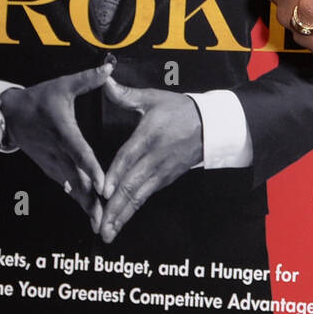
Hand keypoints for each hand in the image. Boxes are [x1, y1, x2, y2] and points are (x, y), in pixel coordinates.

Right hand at [0, 63, 110, 224]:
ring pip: (71, 185)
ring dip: (84, 203)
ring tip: (99, 222)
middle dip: (91, 198)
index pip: (79, 152)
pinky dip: (77, 197)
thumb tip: (110, 68)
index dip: (91, 169)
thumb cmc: (39, 98)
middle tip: (104, 217)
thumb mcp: (62, 85)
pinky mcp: (48, 167)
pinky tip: (87, 211)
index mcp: (62, 131)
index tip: (102, 185)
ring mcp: (51, 161)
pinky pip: (65, 184)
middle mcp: (56, 151)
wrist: (8, 114)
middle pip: (77, 177)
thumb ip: (88, 79)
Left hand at [98, 79, 202, 242]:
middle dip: (115, 207)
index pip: (129, 156)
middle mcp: (155, 157)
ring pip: (139, 196)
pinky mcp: (166, 179)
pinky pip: (146, 196)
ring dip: (123, 215)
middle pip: (133, 185)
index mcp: (150, 135)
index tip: (104, 192)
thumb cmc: (180, 110)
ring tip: (107, 232)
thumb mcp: (154, 98)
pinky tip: (120, 221)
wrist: (212, 125)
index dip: (117, 174)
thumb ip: (127, 94)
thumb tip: (104, 80)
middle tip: (100, 226)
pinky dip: (133, 210)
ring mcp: (162, 171)